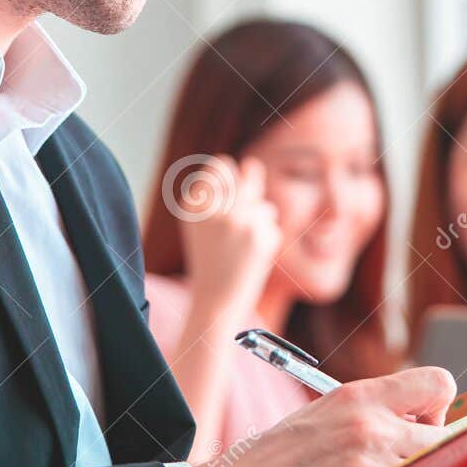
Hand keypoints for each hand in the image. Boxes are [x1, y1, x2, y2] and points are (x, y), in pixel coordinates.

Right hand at [178, 155, 281, 315]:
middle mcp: (215, 208)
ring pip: (264, 206)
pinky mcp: (259, 234)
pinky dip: (267, 240)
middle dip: (252, 180)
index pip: (218, 167)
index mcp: (194, 205)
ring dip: (260, 222)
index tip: (230, 189)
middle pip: (245, 176)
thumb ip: (220, 194)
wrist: (215, 302)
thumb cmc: (210, 262)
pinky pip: (272, 226)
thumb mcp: (201, 225)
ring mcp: (238, 220)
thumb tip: (252, 164)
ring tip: (244, 246)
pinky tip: (251, 258)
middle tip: (250, 204)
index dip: (228, 172)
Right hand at [198, 366, 457, 466]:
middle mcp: (370, 424)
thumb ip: (370, 417)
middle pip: (448, 437)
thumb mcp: (321, 419)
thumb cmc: (269, 465)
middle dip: (439, 457)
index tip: (421, 429)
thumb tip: (417, 428)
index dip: (439, 410)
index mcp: (358, 396)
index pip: (438, 384)